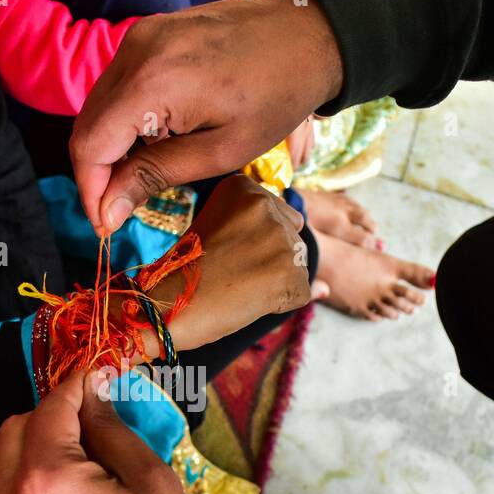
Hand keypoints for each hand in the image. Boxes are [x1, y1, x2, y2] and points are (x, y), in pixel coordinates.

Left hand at [0, 373, 216, 493]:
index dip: (78, 384)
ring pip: (3, 465)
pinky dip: (29, 486)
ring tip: (85, 464)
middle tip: (94, 422)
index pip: (51, 407)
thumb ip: (112, 431)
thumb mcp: (152, 484)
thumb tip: (92, 396)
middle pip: (14, 428)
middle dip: (50, 416)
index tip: (100, 375)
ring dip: (36, 450)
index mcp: (47, 480)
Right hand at [71, 0, 342, 233]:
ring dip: (110, 147)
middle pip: (86, 125)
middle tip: (120, 210)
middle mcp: (134, 52)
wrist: (307, 36)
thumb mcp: (219, 151)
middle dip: (97, 174)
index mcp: (150, 82)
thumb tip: (107, 212)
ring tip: (142, 176)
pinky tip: (155, 139)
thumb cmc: (276, 96)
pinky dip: (125, 119)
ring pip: (99, 106)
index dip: (91, 192)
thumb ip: (155, 177)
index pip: (89, 146)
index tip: (106, 225)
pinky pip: (119, 85)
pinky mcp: (150, 33)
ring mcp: (140, 37)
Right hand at [146, 174, 310, 357]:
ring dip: (274, 281)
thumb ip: (264, 233)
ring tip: (236, 287)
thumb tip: (329, 288)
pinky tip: (247, 302)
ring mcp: (283, 241)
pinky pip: (299, 294)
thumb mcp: (220, 234)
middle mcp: (268, 206)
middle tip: (231, 271)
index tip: (224, 250)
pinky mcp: (291, 275)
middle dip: (270, 258)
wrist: (164, 306)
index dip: (252, 242)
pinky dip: (278, 303)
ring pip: (296, 266)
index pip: (277, 215)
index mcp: (245, 188)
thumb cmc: (182, 272)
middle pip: (291, 238)